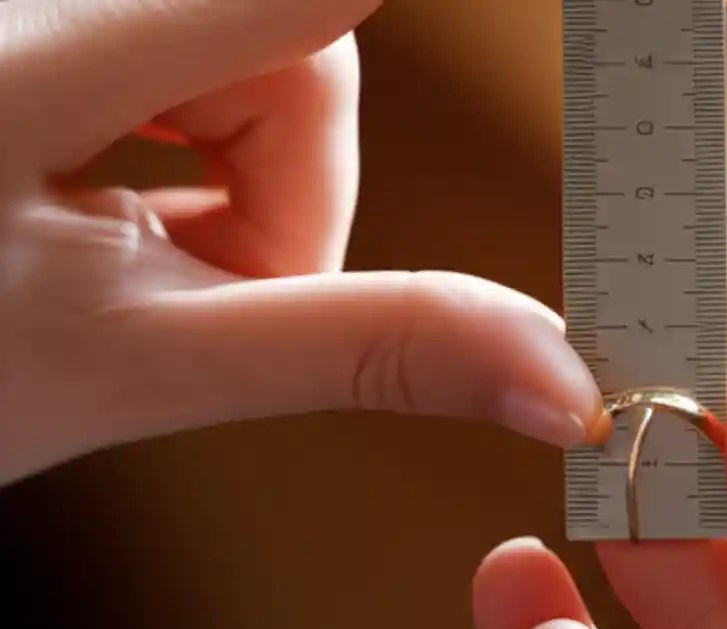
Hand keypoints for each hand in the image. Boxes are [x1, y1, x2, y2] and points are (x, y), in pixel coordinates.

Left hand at [0, 1, 600, 482]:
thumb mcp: (146, 361)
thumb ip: (368, 349)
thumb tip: (559, 376)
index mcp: (48, 45)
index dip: (374, 26)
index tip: (529, 75)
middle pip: (299, 48)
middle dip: (292, 190)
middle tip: (209, 289)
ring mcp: (56, 10)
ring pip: (258, 51)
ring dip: (245, 178)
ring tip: (143, 262)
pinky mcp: (63, 27)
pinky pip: (196, 48)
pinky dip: (198, 143)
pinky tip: (118, 205)